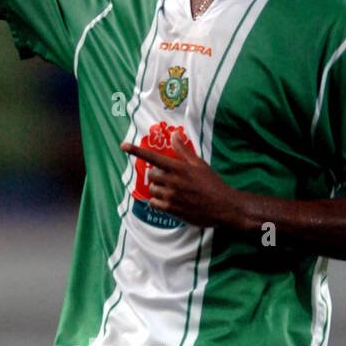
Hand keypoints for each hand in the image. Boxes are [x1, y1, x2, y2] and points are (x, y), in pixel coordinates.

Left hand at [120, 129, 245, 229]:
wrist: (223, 207)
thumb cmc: (212, 184)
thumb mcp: (199, 164)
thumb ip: (184, 150)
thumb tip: (174, 135)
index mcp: (179, 167)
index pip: (153, 157)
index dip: (136, 151)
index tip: (122, 145)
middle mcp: (172, 181)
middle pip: (151, 175)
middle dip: (156, 175)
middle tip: (170, 178)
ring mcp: (171, 196)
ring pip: (152, 190)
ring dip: (157, 189)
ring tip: (171, 191)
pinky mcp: (171, 210)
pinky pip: (153, 204)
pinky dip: (157, 202)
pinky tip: (168, 201)